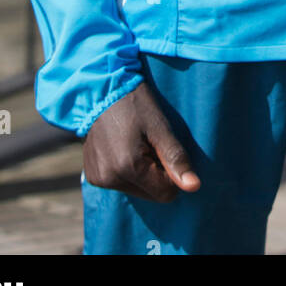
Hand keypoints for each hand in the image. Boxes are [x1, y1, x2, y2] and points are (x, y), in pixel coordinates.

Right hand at [83, 80, 200, 202]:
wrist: (102, 90)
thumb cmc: (135, 104)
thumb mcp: (160, 128)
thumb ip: (176, 159)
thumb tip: (194, 187)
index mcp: (128, 167)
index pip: (165, 193)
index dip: (171, 174)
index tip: (164, 149)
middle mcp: (110, 179)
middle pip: (150, 195)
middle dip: (156, 174)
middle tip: (150, 145)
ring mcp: (98, 179)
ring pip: (135, 191)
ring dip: (141, 174)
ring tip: (135, 144)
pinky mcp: (92, 176)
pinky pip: (119, 184)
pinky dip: (126, 171)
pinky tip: (122, 149)